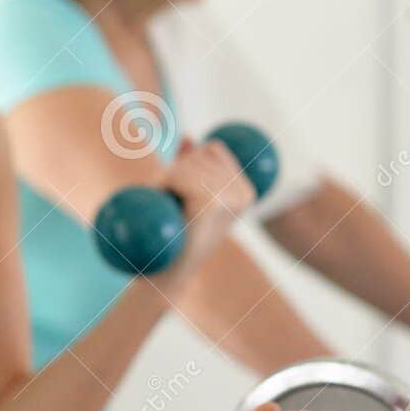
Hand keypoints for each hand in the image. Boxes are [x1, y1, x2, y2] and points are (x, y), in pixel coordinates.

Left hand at [155, 137, 255, 290]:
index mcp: (245, 190)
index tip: (181, 195)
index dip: (187, 164)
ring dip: (165, 182)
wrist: (165, 273)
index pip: (212, 148)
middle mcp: (244, 194)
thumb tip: (190, 137)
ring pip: (185, 165)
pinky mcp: (211, 205)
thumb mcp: (184, 193)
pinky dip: (163, 186)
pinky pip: (178, 176)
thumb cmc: (172, 234)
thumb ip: (190, 165)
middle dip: (174, 173)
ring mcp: (230, 200)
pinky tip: (168, 211)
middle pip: (198, 154)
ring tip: (169, 212)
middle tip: (171, 206)